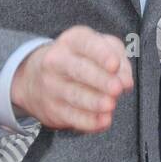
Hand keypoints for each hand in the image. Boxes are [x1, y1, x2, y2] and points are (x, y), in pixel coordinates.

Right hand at [11, 26, 133, 132]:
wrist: (34, 77)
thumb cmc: (80, 58)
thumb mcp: (101, 47)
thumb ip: (119, 58)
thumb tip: (126, 81)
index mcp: (72, 40)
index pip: (87, 44)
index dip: (102, 55)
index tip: (114, 65)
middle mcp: (57, 60)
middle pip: (79, 70)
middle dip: (100, 80)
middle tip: (117, 88)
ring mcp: (51, 85)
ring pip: (74, 95)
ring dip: (94, 102)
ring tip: (110, 105)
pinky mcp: (51, 109)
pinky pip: (71, 116)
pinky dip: (88, 121)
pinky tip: (102, 121)